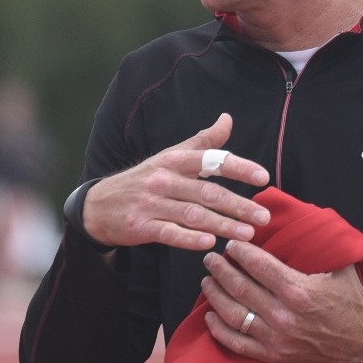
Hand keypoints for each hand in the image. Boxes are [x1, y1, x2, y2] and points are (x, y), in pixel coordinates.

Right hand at [82, 113, 270, 250]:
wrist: (99, 205)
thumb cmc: (144, 180)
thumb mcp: (170, 156)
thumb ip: (202, 142)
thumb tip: (227, 119)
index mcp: (174, 161)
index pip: (211, 161)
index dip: (238, 168)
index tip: (263, 177)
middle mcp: (164, 180)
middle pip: (207, 192)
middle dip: (238, 205)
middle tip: (263, 217)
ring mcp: (152, 204)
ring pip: (193, 215)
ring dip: (222, 225)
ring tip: (247, 234)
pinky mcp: (141, 226)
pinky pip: (169, 233)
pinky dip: (189, 238)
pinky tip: (209, 243)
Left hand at [199, 239, 362, 362]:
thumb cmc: (351, 303)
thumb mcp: (341, 268)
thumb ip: (319, 246)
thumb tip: (300, 220)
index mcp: (298, 290)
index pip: (257, 265)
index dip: (239, 252)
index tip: (231, 245)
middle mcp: (282, 314)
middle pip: (239, 287)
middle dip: (220, 269)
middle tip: (210, 259)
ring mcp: (275, 338)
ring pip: (233, 314)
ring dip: (215, 295)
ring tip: (207, 281)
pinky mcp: (273, 355)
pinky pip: (237, 343)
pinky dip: (219, 330)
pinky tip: (210, 315)